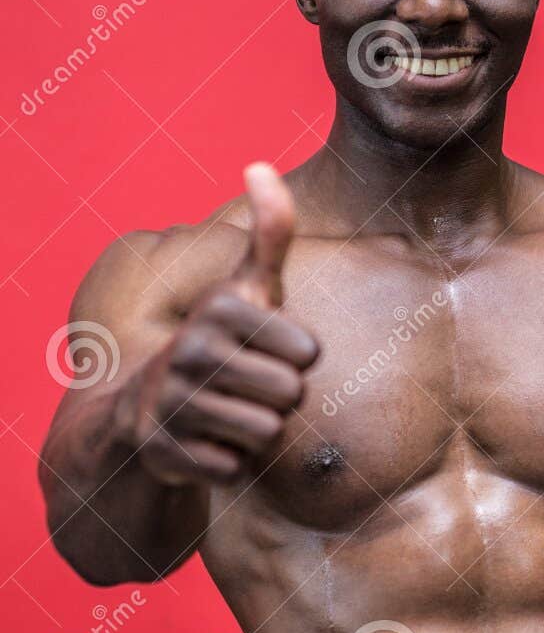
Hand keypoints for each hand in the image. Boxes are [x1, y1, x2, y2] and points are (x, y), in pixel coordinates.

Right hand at [131, 163, 319, 484]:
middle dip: (278, 400)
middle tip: (246, 389)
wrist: (146, 411)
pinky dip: (228, 464)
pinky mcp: (164, 451)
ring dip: (255, 433)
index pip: (307, 353)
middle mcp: (188, 350)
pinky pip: (234, 468)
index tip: (264, 353)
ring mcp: (172, 402)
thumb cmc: (221, 345)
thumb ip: (268, 234)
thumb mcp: (247, 290)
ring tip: (226, 414)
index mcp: (219, 309)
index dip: (295, 361)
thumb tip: (261, 164)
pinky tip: (205, 444)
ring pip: (265, 434)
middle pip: (290, 395)